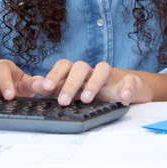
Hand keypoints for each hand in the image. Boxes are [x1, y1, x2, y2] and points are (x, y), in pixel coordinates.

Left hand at [34, 60, 152, 105]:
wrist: (129, 89)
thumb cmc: (97, 91)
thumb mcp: (76, 92)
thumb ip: (56, 89)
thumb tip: (35, 86)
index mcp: (78, 74)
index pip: (64, 66)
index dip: (54, 75)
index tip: (46, 88)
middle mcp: (93, 71)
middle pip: (80, 67)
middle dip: (71, 83)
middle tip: (64, 101)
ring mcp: (112, 76)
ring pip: (102, 69)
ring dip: (93, 83)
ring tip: (87, 100)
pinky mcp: (130, 81)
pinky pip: (129, 81)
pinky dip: (126, 89)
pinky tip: (123, 99)